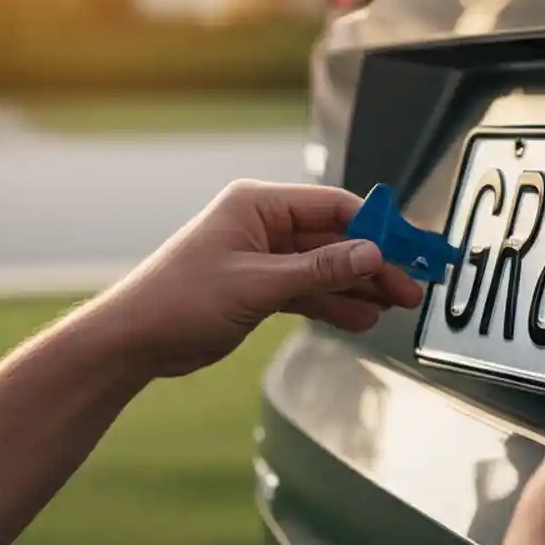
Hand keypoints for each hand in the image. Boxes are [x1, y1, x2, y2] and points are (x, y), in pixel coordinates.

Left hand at [83, 180, 423, 377]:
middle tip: (410, 286)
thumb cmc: (178, 300)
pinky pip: (309, 291)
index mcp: (258, 204)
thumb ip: (319, 270)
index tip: (408, 248)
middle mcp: (264, 225)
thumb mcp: (258, 284)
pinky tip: (361, 318)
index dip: (376, 228)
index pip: (334, 206)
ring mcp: (263, 257)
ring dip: (358, 288)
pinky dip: (334, 304)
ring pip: (325, 268)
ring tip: (394, 307)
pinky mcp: (261, 288)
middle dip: (374, 263)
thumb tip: (370, 254)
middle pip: (335, 239)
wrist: (134, 341)